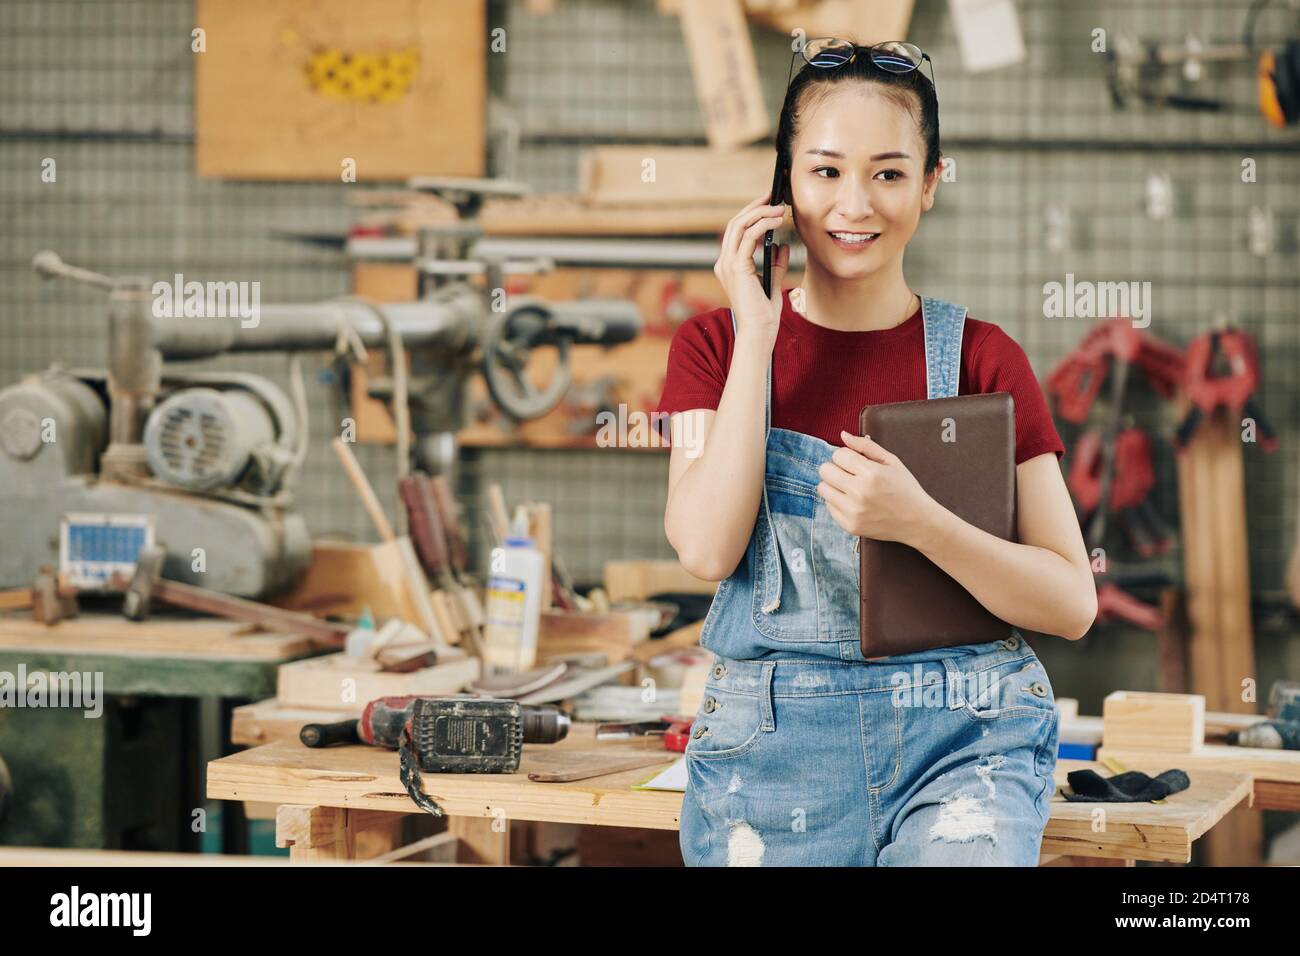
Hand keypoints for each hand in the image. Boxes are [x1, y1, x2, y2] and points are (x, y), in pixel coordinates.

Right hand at [713, 190, 789, 345]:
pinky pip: (749, 237)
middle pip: (736, 223)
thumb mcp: (773, 280)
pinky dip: (764, 225)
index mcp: (729, 265)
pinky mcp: (737, 267)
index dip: (752, 214)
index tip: (769, 203)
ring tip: (780, 208)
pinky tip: (778, 221)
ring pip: (740, 226)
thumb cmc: (764, 312)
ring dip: (762, 213)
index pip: (737, 231)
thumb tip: (783, 245)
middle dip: (756, 206)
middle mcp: (724, 262)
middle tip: (774, 196)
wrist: (760, 331)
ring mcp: (728, 264)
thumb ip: (776, 262)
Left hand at [816, 431, 939, 545]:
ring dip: (834, 485)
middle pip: (825, 470)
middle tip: (851, 474)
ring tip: (851, 488)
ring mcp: (853, 511)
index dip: (846, 456)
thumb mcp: (891, 461)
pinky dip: (838, 502)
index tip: (856, 463)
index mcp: (871, 473)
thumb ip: (865, 446)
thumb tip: (843, 435)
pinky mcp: (849, 526)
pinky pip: (828, 506)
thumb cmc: (905, 488)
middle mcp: (859, 493)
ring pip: (822, 488)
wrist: (917, 521)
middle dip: (836, 468)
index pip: (838, 455)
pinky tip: (854, 502)